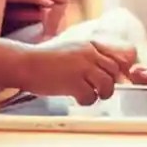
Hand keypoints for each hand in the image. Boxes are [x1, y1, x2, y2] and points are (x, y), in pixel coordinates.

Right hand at [22, 39, 136, 103]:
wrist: (25, 63)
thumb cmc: (44, 59)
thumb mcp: (71, 50)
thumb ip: (88, 57)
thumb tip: (105, 70)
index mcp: (89, 45)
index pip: (117, 56)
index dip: (121, 69)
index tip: (116, 77)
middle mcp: (88, 53)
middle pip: (114, 71)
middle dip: (109, 83)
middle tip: (97, 89)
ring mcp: (82, 67)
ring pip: (107, 84)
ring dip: (100, 94)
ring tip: (88, 94)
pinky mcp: (74, 82)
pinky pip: (91, 97)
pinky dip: (85, 101)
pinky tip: (75, 97)